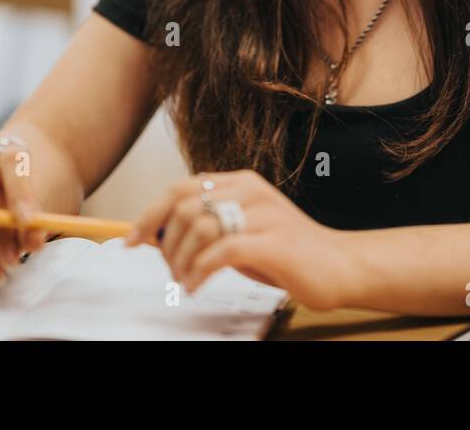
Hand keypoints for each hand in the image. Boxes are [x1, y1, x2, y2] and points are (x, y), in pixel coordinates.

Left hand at [125, 169, 356, 310]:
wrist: (339, 265)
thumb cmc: (286, 252)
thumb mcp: (239, 232)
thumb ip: (204, 226)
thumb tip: (153, 232)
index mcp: (241, 182)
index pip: (179, 187)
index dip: (149, 214)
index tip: (130, 240)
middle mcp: (250, 190)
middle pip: (183, 206)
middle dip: (166, 243)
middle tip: (171, 271)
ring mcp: (263, 214)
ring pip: (198, 227)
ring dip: (181, 261)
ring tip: (185, 282)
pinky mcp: (273, 241)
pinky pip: (221, 251)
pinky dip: (200, 272)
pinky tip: (197, 287)